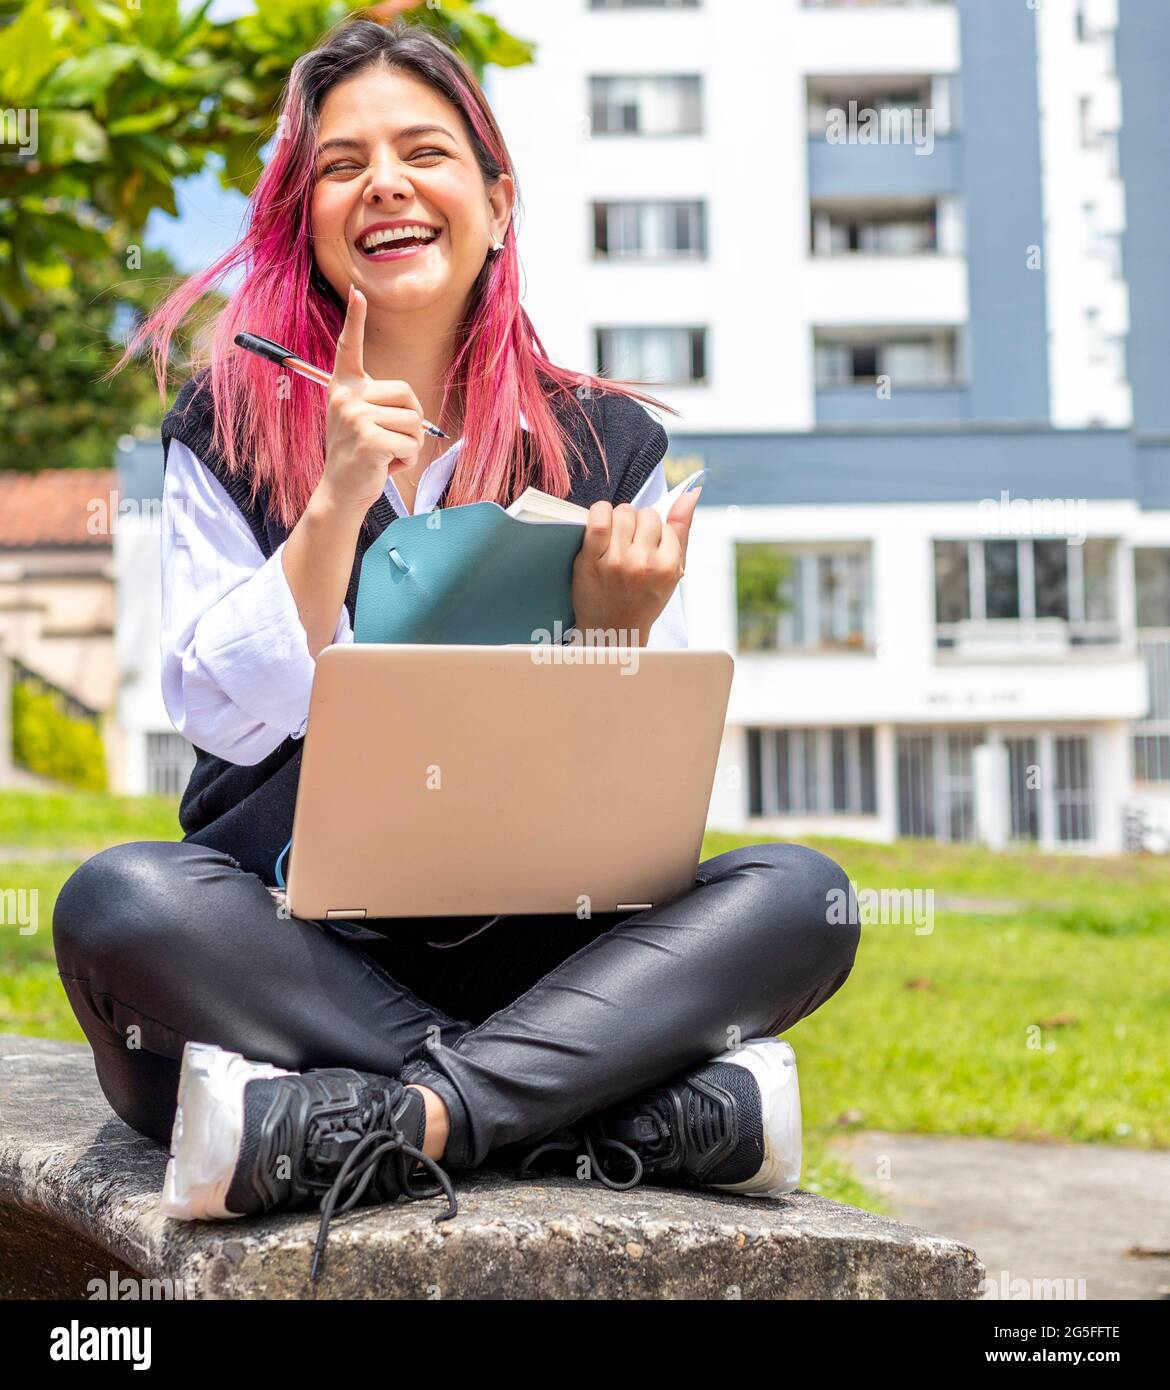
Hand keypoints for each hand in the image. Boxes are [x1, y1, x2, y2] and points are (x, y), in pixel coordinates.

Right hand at [318, 286, 424, 514]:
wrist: (341, 491)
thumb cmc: (358, 456)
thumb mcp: (361, 422)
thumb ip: (379, 406)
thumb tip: (413, 410)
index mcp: (344, 388)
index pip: (350, 348)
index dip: (355, 319)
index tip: (357, 292)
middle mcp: (347, 397)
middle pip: (407, 393)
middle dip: (412, 420)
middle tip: (392, 440)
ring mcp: (356, 417)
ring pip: (413, 421)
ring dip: (410, 444)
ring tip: (387, 453)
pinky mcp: (370, 439)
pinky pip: (411, 443)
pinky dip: (407, 459)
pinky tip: (386, 465)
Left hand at [570, 486, 700, 645]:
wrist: (612, 630)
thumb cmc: (643, 598)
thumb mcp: (671, 571)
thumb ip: (683, 530)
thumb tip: (692, 492)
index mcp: (668, 567)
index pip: (666, 525)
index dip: (656, 533)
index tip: (648, 548)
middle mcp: (644, 564)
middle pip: (646, 514)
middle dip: (639, 524)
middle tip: (631, 542)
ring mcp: (616, 562)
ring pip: (624, 512)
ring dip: (619, 518)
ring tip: (616, 537)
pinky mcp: (590, 561)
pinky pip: (598, 520)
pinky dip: (599, 512)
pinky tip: (601, 523)